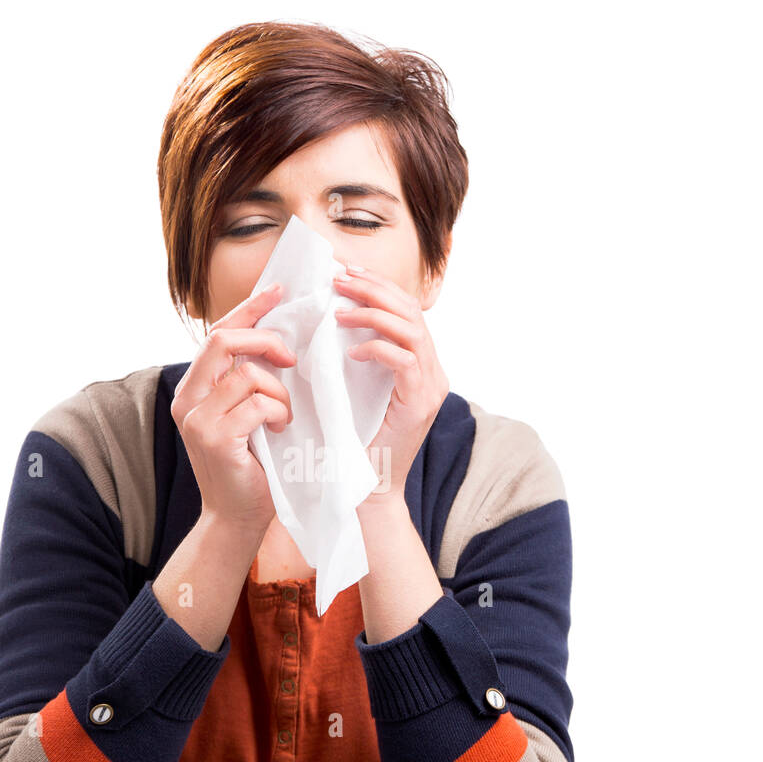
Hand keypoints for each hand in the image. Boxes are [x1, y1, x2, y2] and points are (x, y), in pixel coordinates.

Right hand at [171, 284, 296, 533]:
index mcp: (194, 388)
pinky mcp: (213, 437)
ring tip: (285, 417)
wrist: (237, 519)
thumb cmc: (252, 466)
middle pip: (223, 340)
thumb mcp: (247, 415)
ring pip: (247, 374)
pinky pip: (257, 403)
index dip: (248, 307)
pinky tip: (281, 431)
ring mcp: (196, 418)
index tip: (278, 290)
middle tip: (291, 358)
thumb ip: (249, 381)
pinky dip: (278, 413)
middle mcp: (187, 399)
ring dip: (279, 393)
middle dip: (264, 340)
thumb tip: (281, 337)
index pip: (217, 332)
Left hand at [333, 266, 448, 505]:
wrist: (366, 490)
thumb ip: (355, 358)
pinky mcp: (419, 405)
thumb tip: (329, 320)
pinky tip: (350, 349)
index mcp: (420, 364)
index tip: (346, 272)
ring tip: (339, 308)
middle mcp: (433, 371)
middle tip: (338, 278)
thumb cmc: (354, 442)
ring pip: (411, 330)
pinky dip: (377, 349)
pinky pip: (405, 361)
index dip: (378, 286)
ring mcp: (430, 388)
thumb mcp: (354, 390)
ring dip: (373, 313)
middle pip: (411, 311)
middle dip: (374, 288)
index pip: (406, 310)